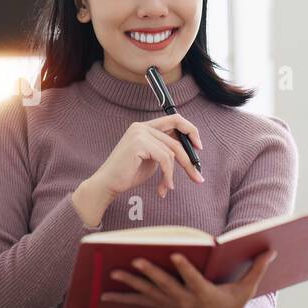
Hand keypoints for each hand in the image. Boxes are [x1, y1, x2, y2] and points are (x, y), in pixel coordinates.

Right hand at [88, 114, 204, 202]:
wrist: (108, 184)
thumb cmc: (128, 174)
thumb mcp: (152, 159)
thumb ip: (166, 150)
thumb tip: (191, 150)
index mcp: (144, 127)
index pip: (174, 119)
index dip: (190, 130)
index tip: (199, 147)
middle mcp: (142, 126)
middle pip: (177, 137)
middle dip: (189, 158)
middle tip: (197, 175)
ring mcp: (140, 133)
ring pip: (172, 151)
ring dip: (173, 173)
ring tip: (168, 187)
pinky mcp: (139, 143)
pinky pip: (165, 159)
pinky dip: (167, 175)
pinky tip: (165, 187)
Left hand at [103, 249, 277, 307]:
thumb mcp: (245, 291)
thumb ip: (257, 269)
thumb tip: (272, 249)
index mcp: (204, 295)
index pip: (193, 280)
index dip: (184, 268)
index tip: (175, 254)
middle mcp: (184, 301)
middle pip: (165, 285)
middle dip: (150, 273)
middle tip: (135, 261)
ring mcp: (171, 305)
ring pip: (148, 293)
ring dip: (129, 283)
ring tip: (112, 273)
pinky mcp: (162, 307)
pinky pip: (139, 301)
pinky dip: (121, 297)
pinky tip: (103, 293)